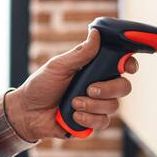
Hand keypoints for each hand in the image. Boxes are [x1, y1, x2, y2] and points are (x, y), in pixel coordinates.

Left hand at [4, 27, 136, 140]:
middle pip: (124, 87)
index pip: (121, 65)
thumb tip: (96, 34)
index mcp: (94, 70)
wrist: (27, 112)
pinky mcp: (91, 122)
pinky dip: (88, 118)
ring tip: (73, 103)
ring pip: (113, 106)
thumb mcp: (59, 66)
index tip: (127, 67)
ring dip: (92, 105)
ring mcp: (97, 105)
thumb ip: (80, 53)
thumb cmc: (41, 85)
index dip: (130, 65)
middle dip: (109, 88)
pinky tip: (74, 115)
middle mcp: (99, 87)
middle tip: (90, 89)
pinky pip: (103, 122)